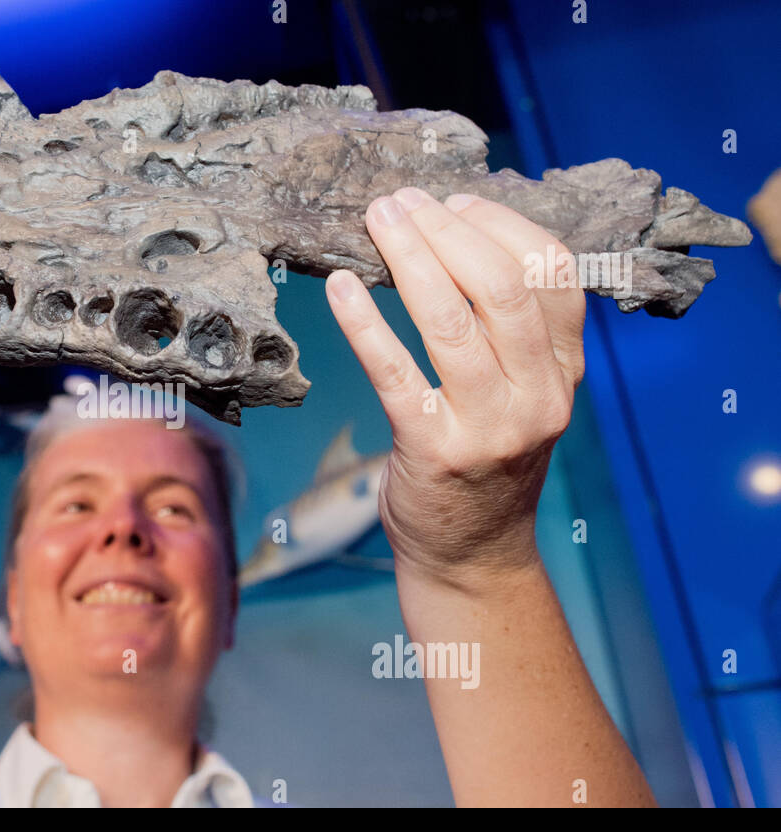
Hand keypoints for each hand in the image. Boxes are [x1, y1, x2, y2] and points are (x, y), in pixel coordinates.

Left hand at [326, 188, 584, 590]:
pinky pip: (394, 372)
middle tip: (400, 202)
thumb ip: (512, 333)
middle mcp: (539, 396)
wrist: (472, 555)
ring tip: (376, 222)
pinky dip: (364, 322)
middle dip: (447, 229)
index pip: (554, 273)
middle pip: (501, 287)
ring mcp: (489, 426)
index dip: (501, 223)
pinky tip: (341, 288)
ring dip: (409, 259)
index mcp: (566, 372)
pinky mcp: (434, 450)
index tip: (454, 200)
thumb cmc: (486, 459)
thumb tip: (457, 237)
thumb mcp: (524, 395)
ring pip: (451, 321)